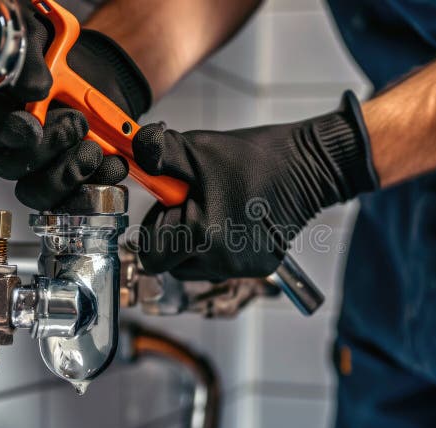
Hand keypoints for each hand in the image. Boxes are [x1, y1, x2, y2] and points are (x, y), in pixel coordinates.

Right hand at [0, 1, 151, 209]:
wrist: (98, 77)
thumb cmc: (61, 58)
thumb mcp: (44, 42)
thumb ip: (33, 60)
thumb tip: (35, 86)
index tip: (30, 127)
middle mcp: (4, 140)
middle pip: (5, 164)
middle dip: (46, 149)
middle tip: (76, 124)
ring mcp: (33, 167)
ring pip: (35, 191)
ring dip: (68, 175)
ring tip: (95, 151)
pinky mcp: (64, 183)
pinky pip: (70, 202)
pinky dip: (94, 188)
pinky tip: (111, 166)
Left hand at [132, 92, 378, 279]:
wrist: (306, 168)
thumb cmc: (250, 157)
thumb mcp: (197, 148)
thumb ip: (157, 154)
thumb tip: (129, 152)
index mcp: (201, 237)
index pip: (151, 256)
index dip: (155, 228)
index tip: (173, 204)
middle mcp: (222, 263)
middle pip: (171, 264)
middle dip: (173, 237)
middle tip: (193, 204)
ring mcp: (242, 270)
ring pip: (194, 268)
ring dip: (194, 244)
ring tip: (215, 210)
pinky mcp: (258, 269)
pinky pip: (220, 266)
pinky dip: (219, 247)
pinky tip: (234, 220)